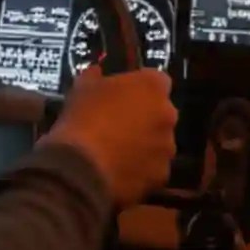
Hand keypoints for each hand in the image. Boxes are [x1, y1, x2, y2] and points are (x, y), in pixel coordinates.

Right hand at [39, 66, 177, 206]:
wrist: (82, 168)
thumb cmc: (83, 118)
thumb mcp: (82, 87)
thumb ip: (95, 77)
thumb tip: (96, 73)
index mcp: (152, 86)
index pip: (156, 80)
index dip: (139, 87)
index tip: (123, 95)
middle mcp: (168, 114)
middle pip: (161, 112)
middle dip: (145, 117)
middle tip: (119, 124)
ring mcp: (167, 147)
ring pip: (159, 142)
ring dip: (144, 144)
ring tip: (118, 152)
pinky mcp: (161, 175)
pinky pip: (152, 168)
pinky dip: (140, 169)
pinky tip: (119, 172)